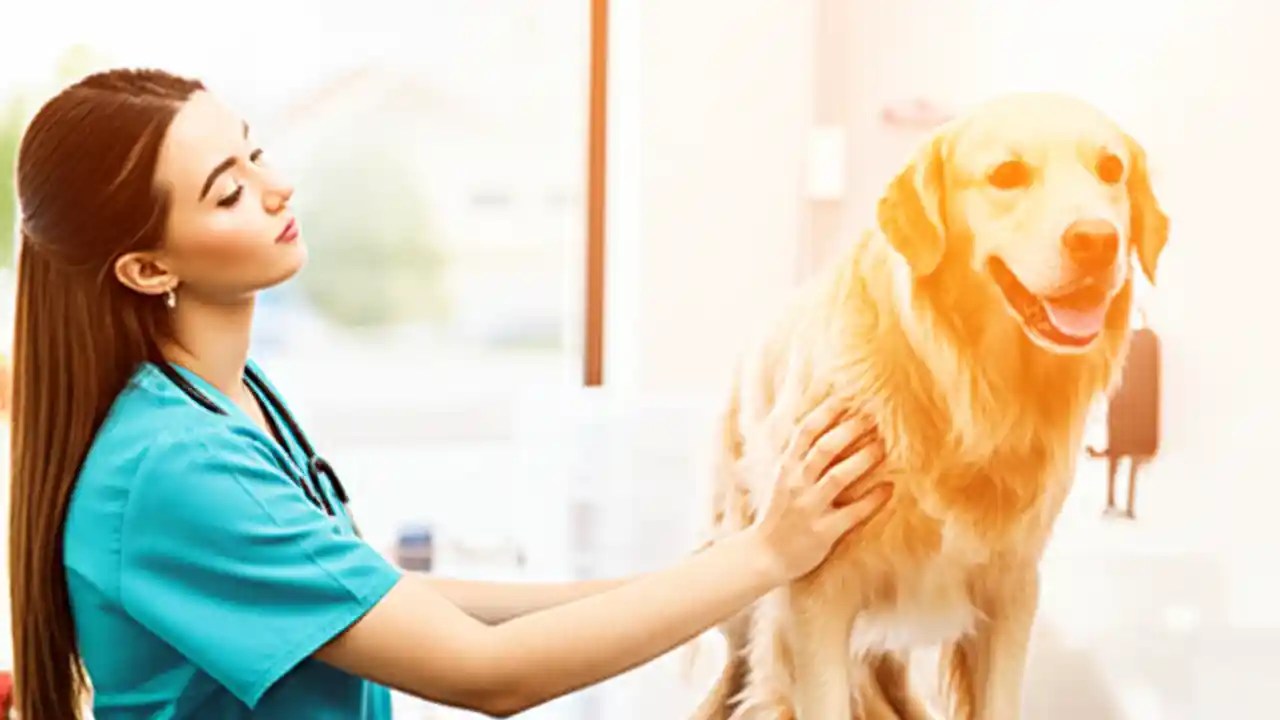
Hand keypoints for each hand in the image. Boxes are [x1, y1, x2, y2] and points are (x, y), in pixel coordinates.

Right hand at [749, 397, 891, 583]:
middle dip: (850, 430)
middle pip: (824, 449)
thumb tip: (829, 427)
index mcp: (787, 468)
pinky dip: (872, 500)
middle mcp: (796, 484)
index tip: (847, 397)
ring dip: (863, 460)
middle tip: (873, 418)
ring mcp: (809, 508)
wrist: (764, 555)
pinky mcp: (823, 532)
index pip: (805, 432)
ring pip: (837, 477)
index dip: (826, 412)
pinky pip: (852, 513)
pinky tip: (888, 488)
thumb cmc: (780, 512)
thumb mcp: (783, 478)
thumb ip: (802, 456)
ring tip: (883, 448)